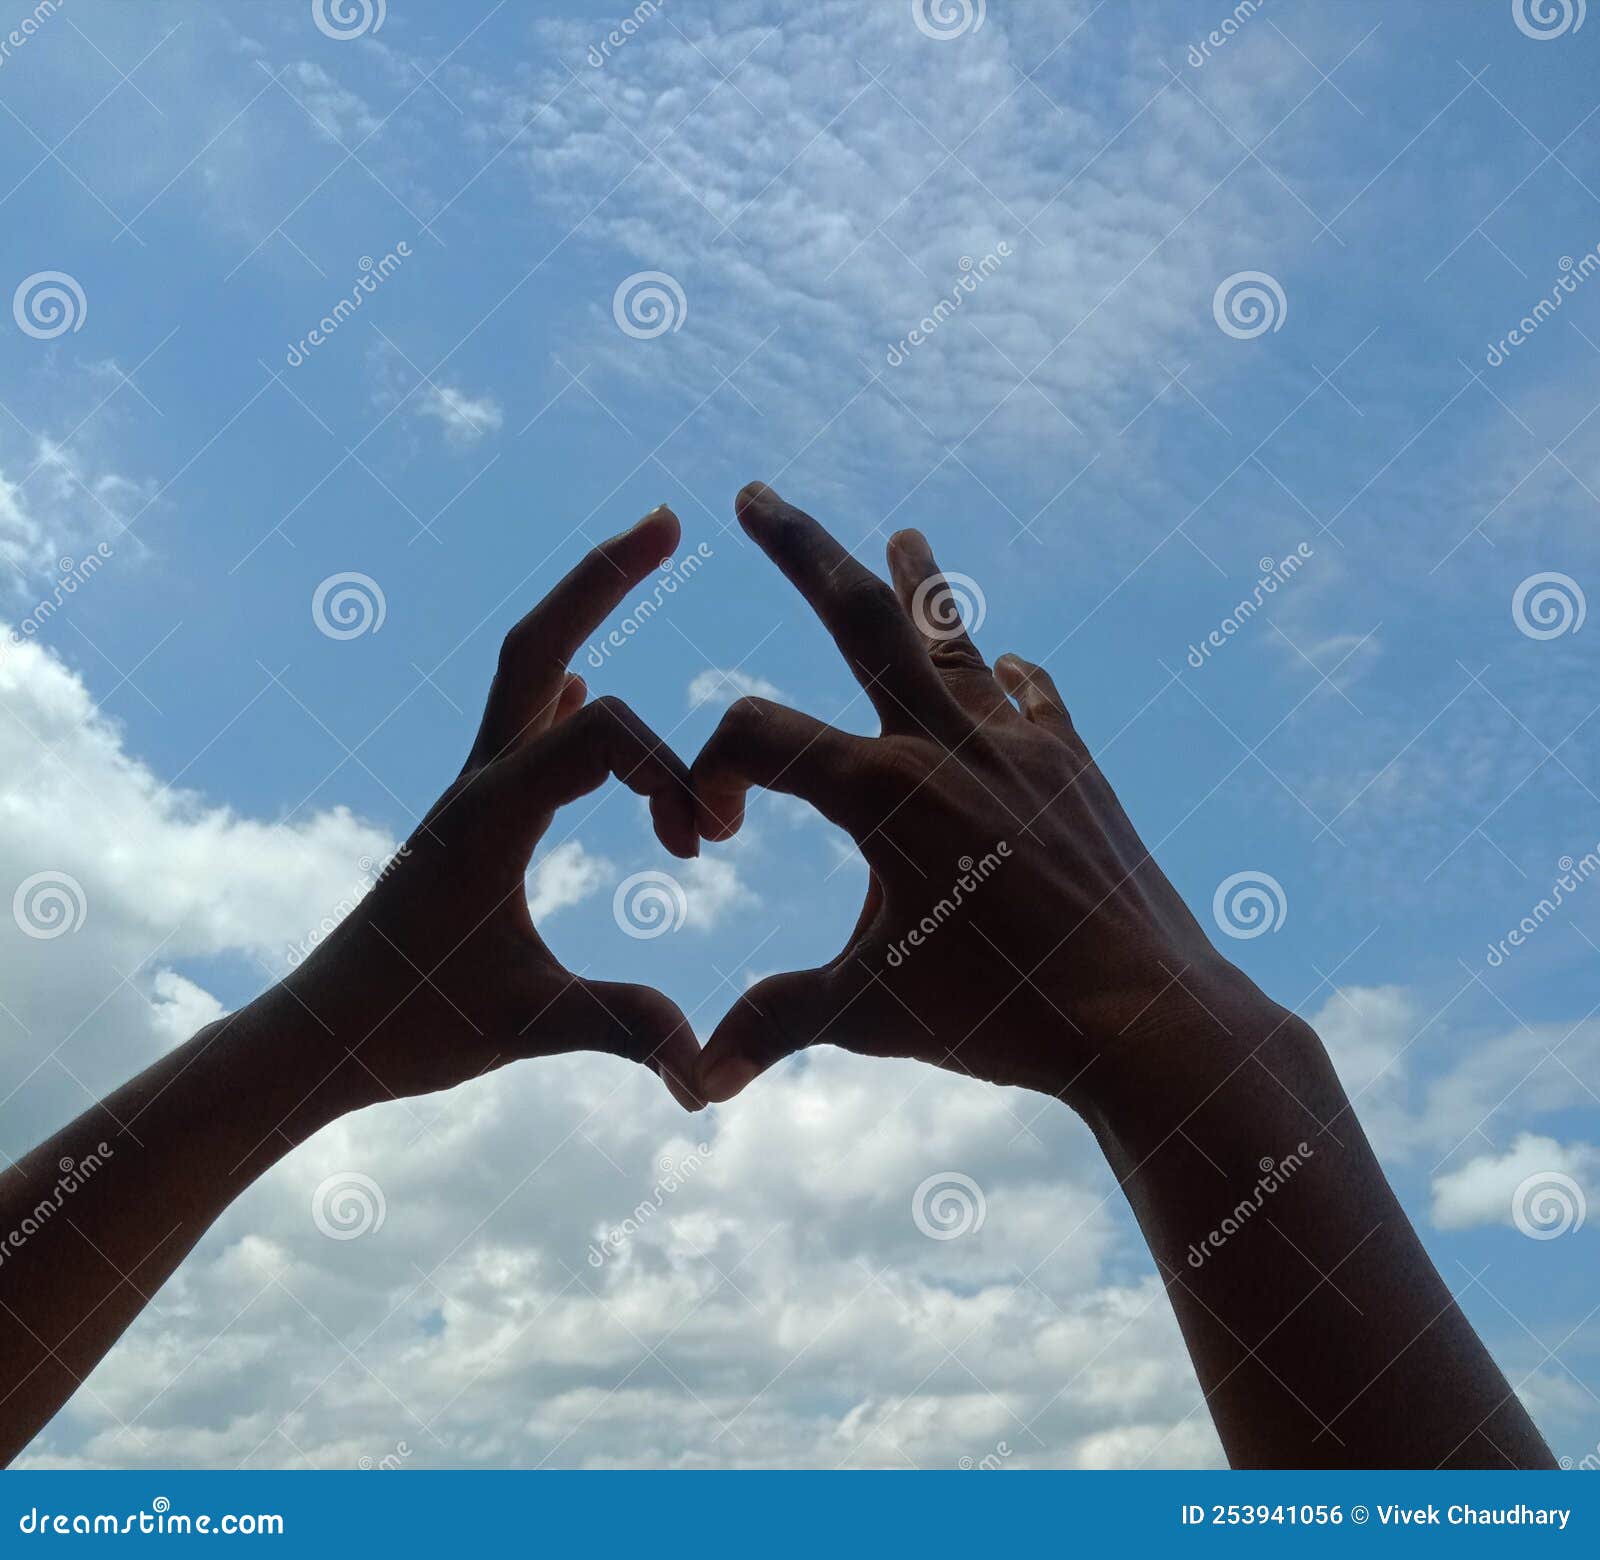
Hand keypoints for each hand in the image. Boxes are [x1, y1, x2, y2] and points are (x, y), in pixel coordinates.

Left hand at [271, 506, 704, 1119]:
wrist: (320, 1035)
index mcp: (490, 814)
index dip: (669, 771)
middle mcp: (478, 781)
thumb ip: (621, 1030)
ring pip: (528, 670)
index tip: (702, 847)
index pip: (600, 735)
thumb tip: (706, 1074)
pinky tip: (585, 677)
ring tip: (641, 554)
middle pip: (537, 644)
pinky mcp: (473, 813)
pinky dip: (564, 684)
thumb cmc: (408, 1028)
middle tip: (665, 519)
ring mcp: (473, 789)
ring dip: (584, 612)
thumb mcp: (525, 1026)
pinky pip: (522, 721)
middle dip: (602, 580)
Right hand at [690, 483, 1281, 1112]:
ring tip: (905, 532)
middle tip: (754, 492)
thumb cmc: (1001, 1017)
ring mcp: (1019, 746)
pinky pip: (1034, 697)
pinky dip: (1008, 676)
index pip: (751, 734)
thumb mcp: (868, 1014)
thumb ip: (771, 1026)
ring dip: (919, 582)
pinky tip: (1004, 665)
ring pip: (954, 636)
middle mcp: (947, 742)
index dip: (705, 777)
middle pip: (856, 614)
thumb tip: (691, 1086)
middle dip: (797, 547)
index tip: (710, 842)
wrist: (1148, 1018)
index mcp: (881, 790)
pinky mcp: (1074, 769)